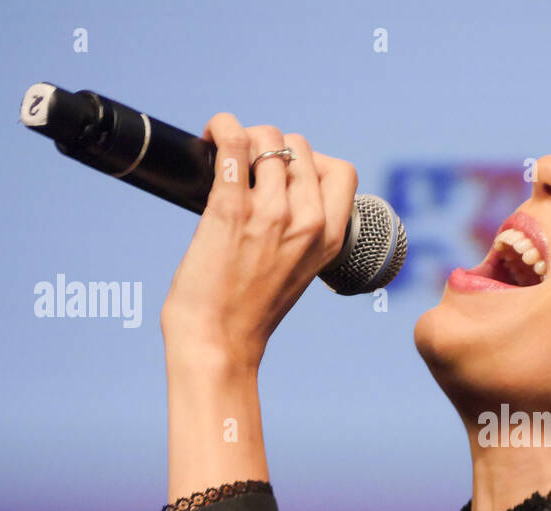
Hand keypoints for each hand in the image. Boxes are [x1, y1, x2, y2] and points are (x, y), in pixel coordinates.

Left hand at [161, 113, 357, 368]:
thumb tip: (278, 183)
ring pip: (268, 137)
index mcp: (330, 238)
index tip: (285, 175)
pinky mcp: (231, 209)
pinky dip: (221, 128)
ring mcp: (271, 214)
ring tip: (223, 156)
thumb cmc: (249, 310)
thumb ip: (301, 230)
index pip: (340, 170)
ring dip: (244, 137)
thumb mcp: (298, 269)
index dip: (311, 162)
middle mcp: (307, 221)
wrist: (219, 342)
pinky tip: (210, 136)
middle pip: (300, 147)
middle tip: (245, 166)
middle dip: (272, 146)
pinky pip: (233, 143)